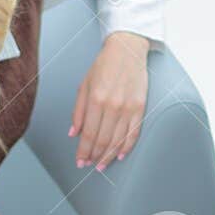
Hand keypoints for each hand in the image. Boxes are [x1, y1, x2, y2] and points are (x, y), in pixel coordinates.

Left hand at [70, 31, 149, 170]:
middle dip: (94, 156)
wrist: (127, 49)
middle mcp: (112, 105)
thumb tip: (73, 133)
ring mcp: (128, 107)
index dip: (84, 151)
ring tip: (101, 165)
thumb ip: (78, 111)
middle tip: (89, 166)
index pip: (88, 134)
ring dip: (108, 156)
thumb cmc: (104, 66)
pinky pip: (134, 133)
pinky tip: (119, 155)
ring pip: (117, 140)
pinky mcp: (140, 107)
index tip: (80, 161)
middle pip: (102, 140)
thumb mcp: (84, 85)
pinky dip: (126, 147)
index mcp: (96, 99)